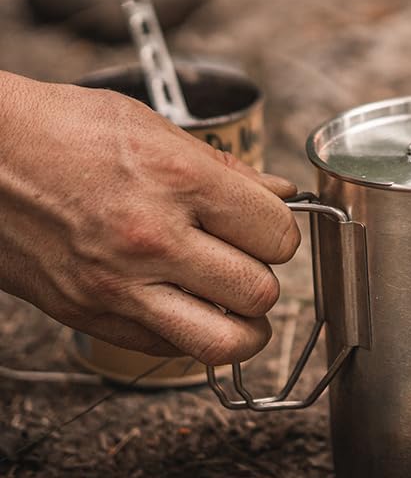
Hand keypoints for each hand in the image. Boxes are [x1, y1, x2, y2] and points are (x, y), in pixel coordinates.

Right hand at [0, 73, 300, 364]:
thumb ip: (227, 169)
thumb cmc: (60, 131)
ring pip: (223, 343)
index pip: (278, 235)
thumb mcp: (154, 128)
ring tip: (235, 307)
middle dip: (264, 280)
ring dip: (242, 328)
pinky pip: (166, 349)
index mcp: (180, 181)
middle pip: (260, 292)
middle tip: (251, 265)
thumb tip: (280, 192)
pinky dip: (187, 335)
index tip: (270, 230)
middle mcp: (154, 239)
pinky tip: (183, 306)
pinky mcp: (88, 314)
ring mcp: (119, 284)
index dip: (282, 234)